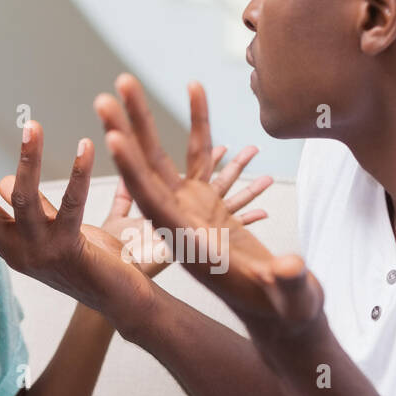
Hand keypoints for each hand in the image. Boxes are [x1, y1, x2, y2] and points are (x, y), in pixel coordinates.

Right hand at [0, 122, 152, 318]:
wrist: (122, 302)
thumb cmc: (91, 263)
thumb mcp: (52, 231)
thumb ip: (33, 209)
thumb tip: (8, 180)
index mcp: (10, 246)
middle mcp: (19, 252)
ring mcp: (42, 253)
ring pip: (26, 201)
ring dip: (29, 161)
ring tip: (32, 126)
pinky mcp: (71, 250)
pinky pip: (71, 205)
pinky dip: (77, 173)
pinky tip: (85, 146)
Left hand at [97, 74, 324, 334]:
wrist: (283, 314)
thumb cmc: (289, 309)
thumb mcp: (292, 298)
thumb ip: (289, 283)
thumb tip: (289, 268)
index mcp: (191, 245)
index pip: (155, 203)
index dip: (134, 171)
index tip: (112, 138)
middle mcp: (180, 224)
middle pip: (146, 172)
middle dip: (125, 134)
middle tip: (103, 96)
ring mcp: (191, 210)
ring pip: (162, 158)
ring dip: (143, 121)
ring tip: (125, 81)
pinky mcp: (208, 201)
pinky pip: (200, 154)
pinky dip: (197, 122)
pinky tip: (194, 87)